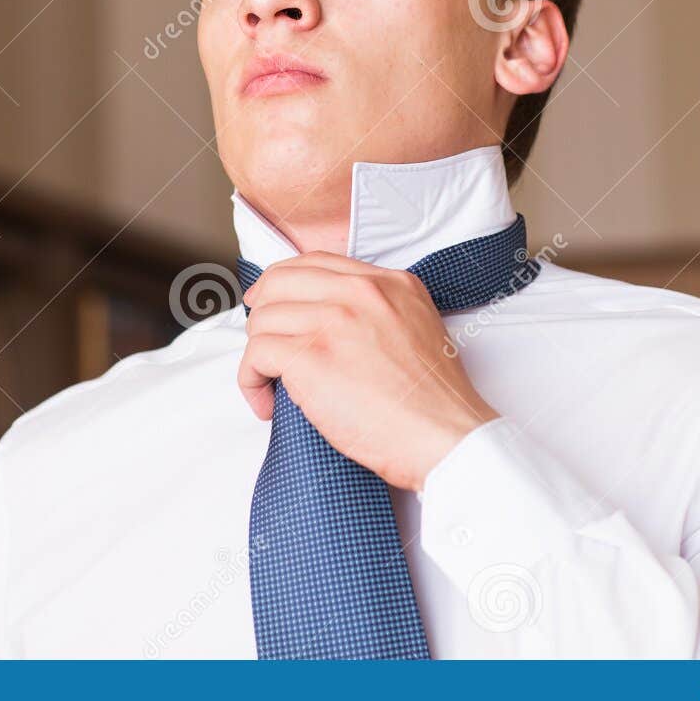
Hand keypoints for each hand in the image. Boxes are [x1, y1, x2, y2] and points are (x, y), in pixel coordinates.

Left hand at [240, 251, 498, 492]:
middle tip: (263, 347)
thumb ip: (378, 313)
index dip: (283, 283)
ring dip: (258, 356)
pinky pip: (256, 354)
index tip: (270, 304)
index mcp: (390, 283)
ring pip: (263, 320)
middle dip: (262, 315)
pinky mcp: (312, 356)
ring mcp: (334, 320)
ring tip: (272, 386)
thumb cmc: (434, 403)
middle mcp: (361, 292)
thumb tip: (328, 321)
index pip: (316, 263)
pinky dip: (251, 381)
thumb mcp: (418, 329)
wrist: (448, 437)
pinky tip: (267, 403)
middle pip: (280, 282)